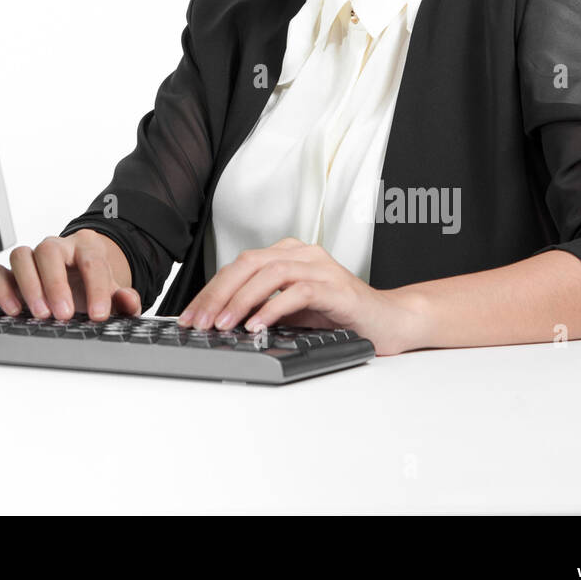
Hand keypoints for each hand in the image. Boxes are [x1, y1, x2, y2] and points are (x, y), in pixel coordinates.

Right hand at [0, 230, 141, 321]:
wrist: (80, 277)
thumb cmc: (94, 285)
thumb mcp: (114, 292)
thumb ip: (125, 299)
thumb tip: (128, 300)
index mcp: (86, 248)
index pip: (91, 260)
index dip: (95, 287)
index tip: (98, 315)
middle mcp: (56, 248)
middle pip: (49, 251)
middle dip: (55, 284)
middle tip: (64, 314)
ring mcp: (31, 259)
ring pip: (21, 255)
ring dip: (28, 285)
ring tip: (39, 314)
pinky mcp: (11, 275)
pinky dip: (1, 288)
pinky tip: (13, 310)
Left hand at [176, 237, 422, 355]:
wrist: (389, 321)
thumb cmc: (339, 316)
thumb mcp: (292, 311)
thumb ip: (262, 308)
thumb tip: (220, 323)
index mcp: (288, 254)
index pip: (239, 265)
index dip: (211, 290)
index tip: (191, 315)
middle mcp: (302, 254)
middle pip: (249, 263)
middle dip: (218, 293)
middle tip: (199, 321)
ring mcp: (320, 268)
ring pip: (270, 273)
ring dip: (241, 300)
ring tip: (223, 324)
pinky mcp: (336, 287)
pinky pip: (298, 292)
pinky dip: (273, 307)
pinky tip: (257, 325)